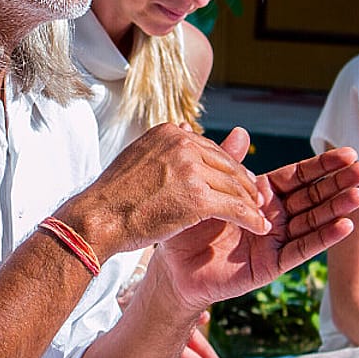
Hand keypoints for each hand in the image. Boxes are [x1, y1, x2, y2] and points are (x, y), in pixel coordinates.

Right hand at [58, 124, 269, 258]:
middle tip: (257, 198)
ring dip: (251, 202)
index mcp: (169, 132)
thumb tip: (185, 130)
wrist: (97, 219)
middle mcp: (182, 144)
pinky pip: (235, 208)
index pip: (210, 148)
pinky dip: (251, 218)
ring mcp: (191, 170)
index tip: (239, 180)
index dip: (229, 165)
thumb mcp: (138, 156)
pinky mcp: (198, 198)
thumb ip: (166, 146)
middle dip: (245, 183)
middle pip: (227, 164)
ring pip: (234, 185)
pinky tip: (259, 227)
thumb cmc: (113, 196)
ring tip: (261, 214)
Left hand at [154, 128, 358, 313]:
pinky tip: (344, 226)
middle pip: (313, 196)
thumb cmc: (188, 228)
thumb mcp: (208, 189)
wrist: (174, 268)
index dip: (322, 165)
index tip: (348, 153)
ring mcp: (277, 241)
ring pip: (313, 221)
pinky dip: (323, 238)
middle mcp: (274, 216)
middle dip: (337, 183)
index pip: (298, 176)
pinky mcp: (273, 264)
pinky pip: (302, 249)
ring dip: (337, 209)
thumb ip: (229, 163)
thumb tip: (240, 130)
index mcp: (261, 195)